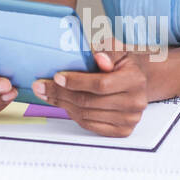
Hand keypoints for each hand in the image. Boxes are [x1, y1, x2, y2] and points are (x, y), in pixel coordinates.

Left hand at [33, 47, 148, 136]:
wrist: (138, 80)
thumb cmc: (123, 63)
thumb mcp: (118, 48)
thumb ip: (108, 50)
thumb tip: (99, 57)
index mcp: (134, 80)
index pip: (100, 84)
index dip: (76, 82)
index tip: (57, 77)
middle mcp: (134, 103)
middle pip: (89, 102)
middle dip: (60, 93)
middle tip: (41, 86)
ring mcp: (129, 119)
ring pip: (86, 115)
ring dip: (62, 104)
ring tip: (47, 94)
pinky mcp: (121, 130)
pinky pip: (90, 125)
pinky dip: (73, 115)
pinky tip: (63, 104)